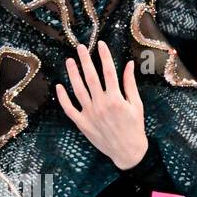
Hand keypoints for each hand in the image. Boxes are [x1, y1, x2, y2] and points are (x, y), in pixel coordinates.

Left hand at [55, 41, 147, 169]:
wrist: (128, 151)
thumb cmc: (134, 127)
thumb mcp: (136, 104)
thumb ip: (130, 84)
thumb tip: (129, 64)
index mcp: (116, 98)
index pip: (109, 71)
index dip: (104, 56)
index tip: (100, 44)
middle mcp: (101, 104)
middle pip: (91, 77)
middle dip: (85, 60)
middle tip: (80, 47)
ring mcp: (90, 114)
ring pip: (78, 90)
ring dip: (73, 74)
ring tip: (69, 61)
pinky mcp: (83, 124)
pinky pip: (70, 109)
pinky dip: (63, 98)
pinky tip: (59, 86)